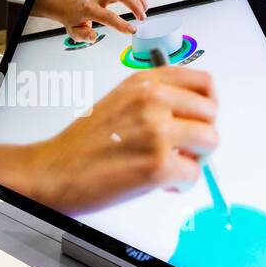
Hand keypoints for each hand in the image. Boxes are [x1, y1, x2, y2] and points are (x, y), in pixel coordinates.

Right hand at [0, 65, 217, 214]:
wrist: (54, 170)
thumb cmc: (82, 143)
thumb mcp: (119, 101)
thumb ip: (154, 100)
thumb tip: (190, 114)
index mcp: (144, 83)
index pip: (202, 82)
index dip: (207, 104)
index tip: (200, 118)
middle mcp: (153, 100)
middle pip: (211, 112)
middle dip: (201, 134)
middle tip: (183, 149)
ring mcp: (157, 131)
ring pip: (210, 141)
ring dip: (195, 159)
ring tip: (171, 166)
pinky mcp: (158, 164)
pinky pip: (194, 174)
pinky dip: (181, 184)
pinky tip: (161, 184)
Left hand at [59, 0, 154, 41]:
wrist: (69, 4)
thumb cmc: (73, 19)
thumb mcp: (74, 31)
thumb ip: (84, 35)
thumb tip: (94, 36)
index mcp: (89, 9)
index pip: (108, 15)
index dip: (121, 23)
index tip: (132, 30)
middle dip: (135, 5)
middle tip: (142, 18)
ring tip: (145, 9)